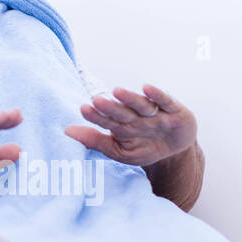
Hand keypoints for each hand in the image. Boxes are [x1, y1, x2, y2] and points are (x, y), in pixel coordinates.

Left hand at [65, 84, 196, 167]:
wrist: (174, 153)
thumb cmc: (143, 148)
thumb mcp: (120, 151)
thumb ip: (95, 141)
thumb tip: (66, 131)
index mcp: (122, 125)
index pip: (106, 120)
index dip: (96, 116)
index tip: (83, 109)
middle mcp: (136, 116)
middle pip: (122, 111)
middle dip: (111, 107)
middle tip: (97, 100)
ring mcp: (155, 113)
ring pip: (141, 104)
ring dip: (130, 98)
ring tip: (117, 92)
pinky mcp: (174, 111)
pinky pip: (165, 101)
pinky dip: (157, 95)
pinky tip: (147, 88)